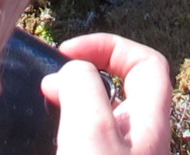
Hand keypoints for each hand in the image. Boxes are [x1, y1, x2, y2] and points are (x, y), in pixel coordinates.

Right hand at [39, 33, 171, 154]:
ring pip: (97, 119)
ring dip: (68, 108)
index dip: (108, 46)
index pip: (145, 62)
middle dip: (80, 76)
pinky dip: (61, 135)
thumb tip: (70, 71)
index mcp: (149, 122)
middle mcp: (139, 141)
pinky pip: (84, 144)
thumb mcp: (91, 129)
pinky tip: (41, 139)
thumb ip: (83, 87)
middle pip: (117, 89)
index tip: (69, 53)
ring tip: (40, 112)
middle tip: (48, 85)